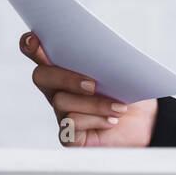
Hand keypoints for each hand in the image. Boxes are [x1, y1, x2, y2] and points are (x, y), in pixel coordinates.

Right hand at [20, 31, 158, 146]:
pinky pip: (72, 123)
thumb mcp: (121, 69)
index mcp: (66, 68)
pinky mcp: (68, 135)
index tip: (34, 39)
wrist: (145, 121)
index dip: (30, 45)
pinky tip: (112, 120)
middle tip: (93, 84)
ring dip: (94, 103)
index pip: (39, 53)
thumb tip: (105, 48)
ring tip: (119, 106)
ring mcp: (61, 113)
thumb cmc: (129, 91)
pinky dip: (96, 119)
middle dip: (66, 77)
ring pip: (61, 101)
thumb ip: (106, 56)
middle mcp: (57, 90)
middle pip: (41, 76)